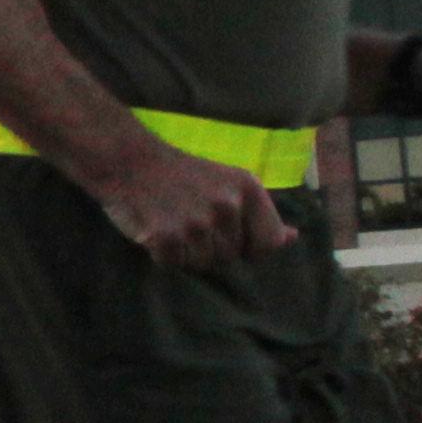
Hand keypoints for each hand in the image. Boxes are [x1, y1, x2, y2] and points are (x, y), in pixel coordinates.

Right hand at [83, 138, 288, 271]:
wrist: (128, 159)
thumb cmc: (181, 173)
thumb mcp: (230, 184)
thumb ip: (260, 213)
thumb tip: (292, 238)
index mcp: (247, 190)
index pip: (268, 242)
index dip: (250, 247)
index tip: (230, 235)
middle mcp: (226, 205)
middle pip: (231, 256)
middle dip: (211, 248)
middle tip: (189, 222)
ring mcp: (196, 222)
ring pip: (202, 263)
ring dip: (185, 252)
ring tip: (172, 225)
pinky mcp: (165, 235)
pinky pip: (172, 263)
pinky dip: (162, 254)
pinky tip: (155, 230)